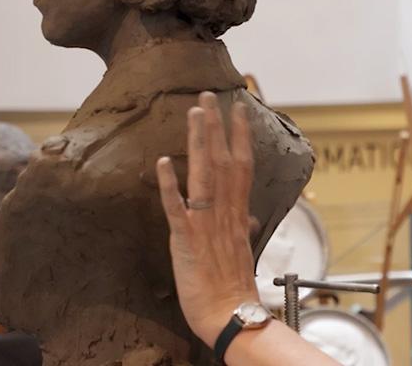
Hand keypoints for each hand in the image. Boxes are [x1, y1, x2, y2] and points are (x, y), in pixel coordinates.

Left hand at [155, 92, 259, 345]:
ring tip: (194, 113)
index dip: (240, 136)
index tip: (239, 108)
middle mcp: (225, 213)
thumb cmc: (232, 288)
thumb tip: (249, 217)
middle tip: (209, 95)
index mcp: (238, 215)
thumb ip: (244, 229)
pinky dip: (170, 184)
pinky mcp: (186, 239)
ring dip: (199, 142)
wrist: (228, 316)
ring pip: (204, 175)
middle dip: (216, 127)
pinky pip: (177, 208)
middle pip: (223, 162)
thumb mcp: (242, 252)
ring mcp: (206, 224)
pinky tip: (162, 162)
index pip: (242, 166)